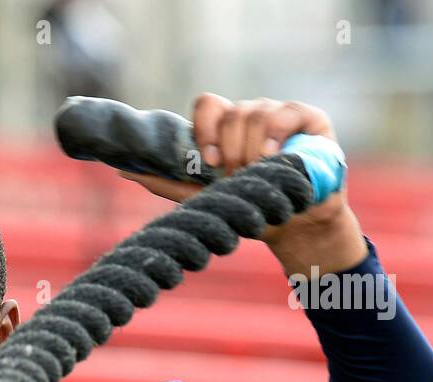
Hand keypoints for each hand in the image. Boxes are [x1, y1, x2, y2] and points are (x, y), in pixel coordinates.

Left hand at [117, 94, 365, 274]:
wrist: (292, 225)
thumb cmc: (247, 207)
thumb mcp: (204, 198)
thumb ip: (166, 183)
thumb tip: (122, 169)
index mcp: (225, 128)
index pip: (207, 104)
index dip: (204, 129)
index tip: (208, 161)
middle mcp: (250, 115)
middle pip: (231, 113)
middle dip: (231, 152)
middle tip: (237, 177)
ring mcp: (280, 113)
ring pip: (256, 113)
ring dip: (252, 151)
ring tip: (260, 174)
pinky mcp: (309, 119)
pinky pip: (287, 111)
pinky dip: (277, 133)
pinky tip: (274, 155)